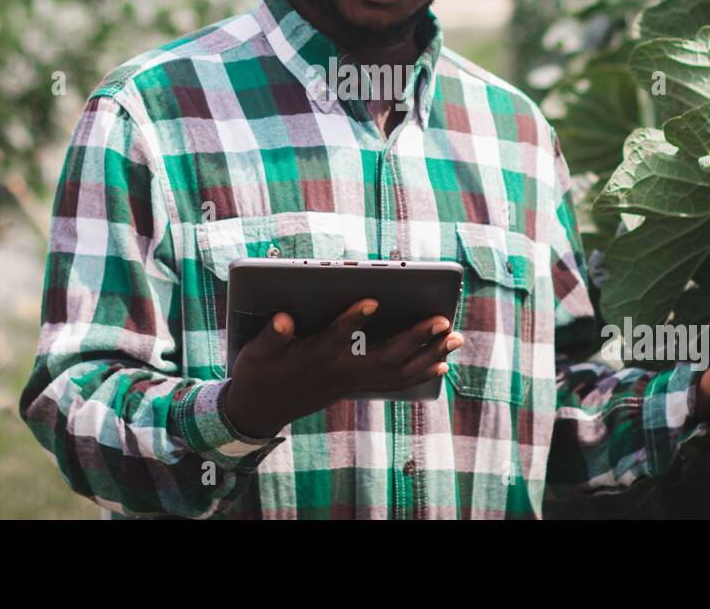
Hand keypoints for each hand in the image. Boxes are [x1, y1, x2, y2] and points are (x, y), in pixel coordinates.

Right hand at [223, 299, 462, 437]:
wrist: (262, 410)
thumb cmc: (258, 373)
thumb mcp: (255, 352)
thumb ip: (271, 335)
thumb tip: (283, 317)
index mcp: (313, 357)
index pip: (336, 338)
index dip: (354, 320)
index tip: (373, 299)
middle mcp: (339, 372)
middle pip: (384, 357)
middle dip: (415, 338)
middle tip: (441, 320)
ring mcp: (351, 382)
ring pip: (397, 372)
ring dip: (429, 355)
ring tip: (455, 338)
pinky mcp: (357, 387)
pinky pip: (396, 383)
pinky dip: (421, 373)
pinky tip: (441, 363)